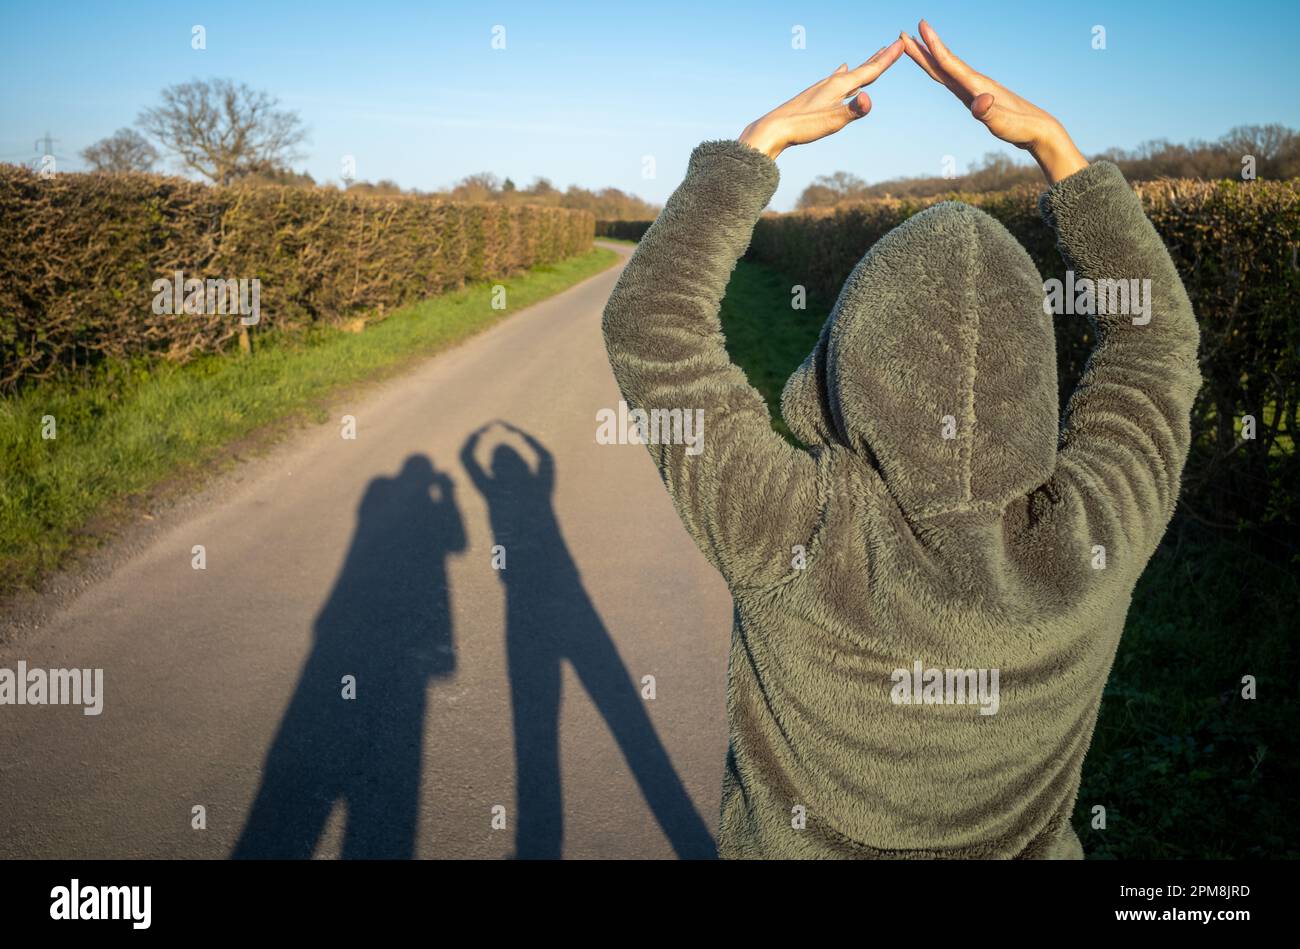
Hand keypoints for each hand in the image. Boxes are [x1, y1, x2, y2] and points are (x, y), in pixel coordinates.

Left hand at [738, 38, 904, 160]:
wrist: (773, 129)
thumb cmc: (802, 126)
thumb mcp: (832, 121)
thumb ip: (853, 111)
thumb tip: (868, 99)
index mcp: (840, 85)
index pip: (870, 70)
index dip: (888, 59)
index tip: (902, 43)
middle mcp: (832, 82)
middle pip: (861, 69)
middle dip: (879, 58)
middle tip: (894, 45)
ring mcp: (822, 87)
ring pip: (849, 73)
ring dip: (864, 65)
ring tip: (873, 57)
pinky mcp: (814, 95)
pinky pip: (836, 80)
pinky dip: (844, 74)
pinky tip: (840, 72)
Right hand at [900, 20, 1087, 183]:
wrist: (1039, 130)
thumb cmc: (1021, 128)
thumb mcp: (1004, 124)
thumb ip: (990, 112)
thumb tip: (979, 102)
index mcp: (977, 86)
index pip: (950, 63)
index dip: (933, 46)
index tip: (919, 27)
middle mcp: (975, 83)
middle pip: (943, 63)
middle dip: (923, 49)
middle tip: (902, 35)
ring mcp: (976, 90)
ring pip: (947, 70)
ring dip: (930, 57)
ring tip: (915, 47)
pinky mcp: (978, 97)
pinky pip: (953, 80)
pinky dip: (942, 71)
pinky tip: (940, 70)